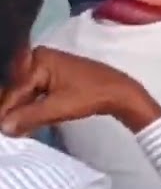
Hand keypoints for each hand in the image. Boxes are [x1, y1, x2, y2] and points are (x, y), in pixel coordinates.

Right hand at [0, 48, 160, 135]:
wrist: (121, 92)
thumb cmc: (92, 95)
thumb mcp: (58, 108)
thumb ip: (29, 117)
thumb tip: (3, 127)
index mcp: (38, 59)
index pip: (15, 90)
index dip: (5, 112)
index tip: (1, 129)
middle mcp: (39, 58)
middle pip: (18, 90)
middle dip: (12, 111)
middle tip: (6, 130)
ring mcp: (47, 66)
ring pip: (27, 92)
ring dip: (21, 112)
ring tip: (14, 130)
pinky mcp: (55, 75)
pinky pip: (37, 92)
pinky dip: (33, 107)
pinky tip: (26, 124)